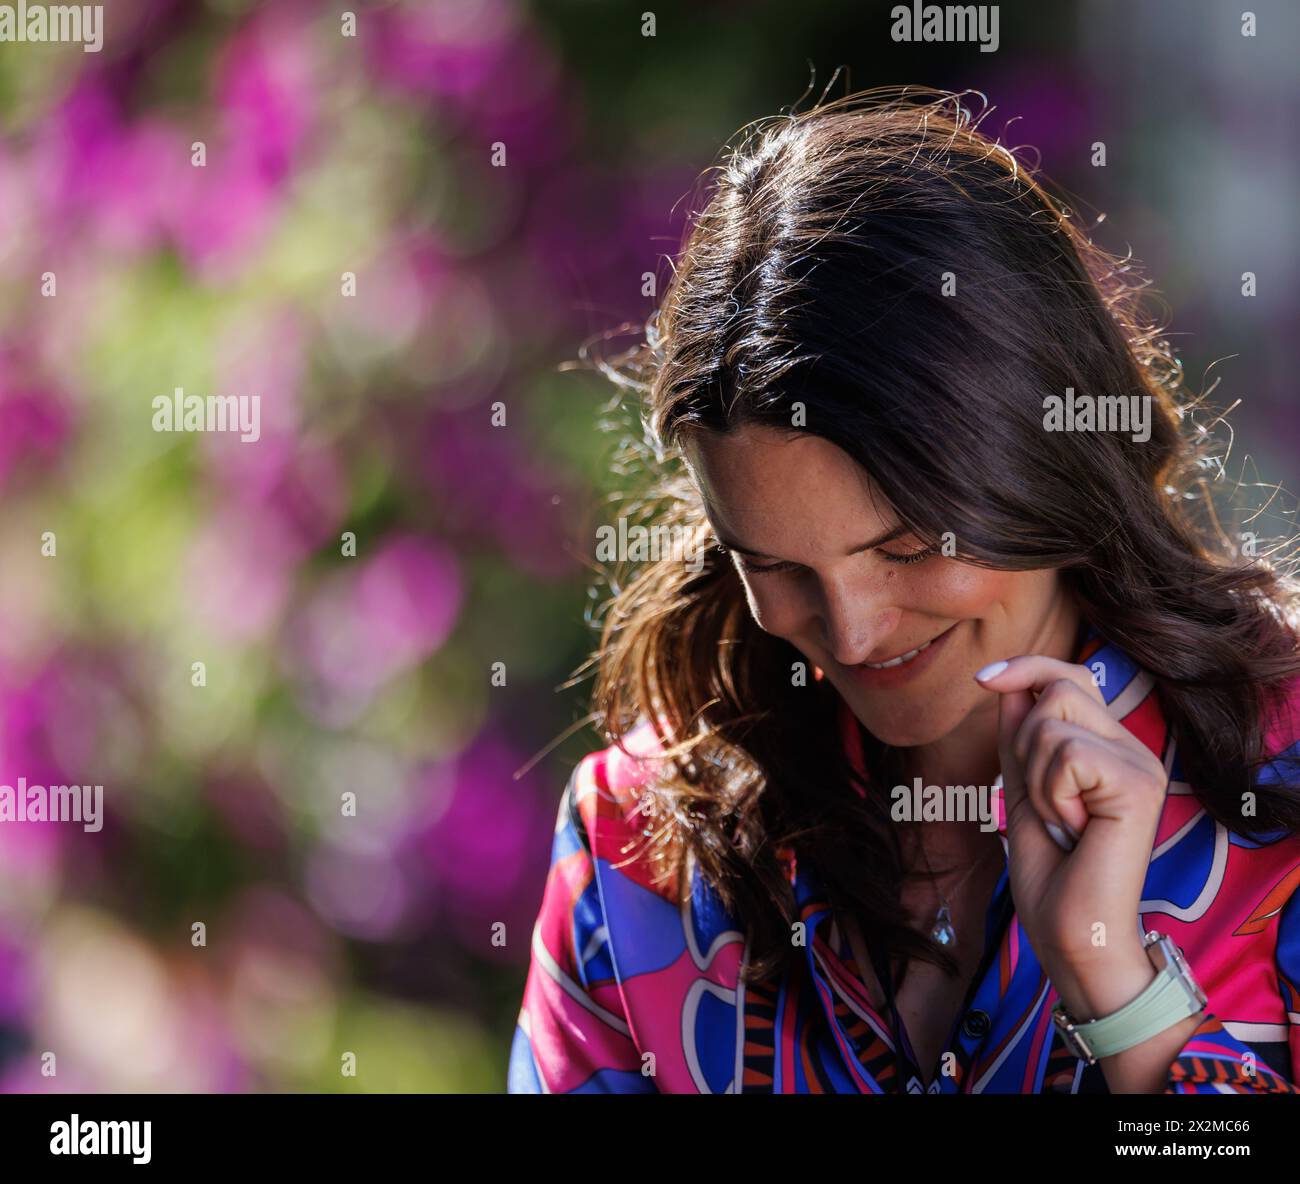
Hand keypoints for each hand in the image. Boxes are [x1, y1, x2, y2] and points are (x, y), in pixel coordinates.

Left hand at [974, 655, 1168, 967]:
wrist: (1071, 933)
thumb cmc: (1050, 872)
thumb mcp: (1022, 789)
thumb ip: (1020, 738)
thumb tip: (1011, 682)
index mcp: (1111, 748)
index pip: (1071, 677)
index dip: (1026, 668)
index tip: (982, 679)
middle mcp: (1134, 750)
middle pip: (1059, 688)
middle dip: (1024, 743)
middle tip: (1043, 802)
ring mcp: (1141, 764)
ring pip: (1054, 720)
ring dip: (1035, 778)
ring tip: (1060, 822)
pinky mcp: (1138, 783)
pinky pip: (1066, 755)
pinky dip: (1050, 794)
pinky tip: (1073, 830)